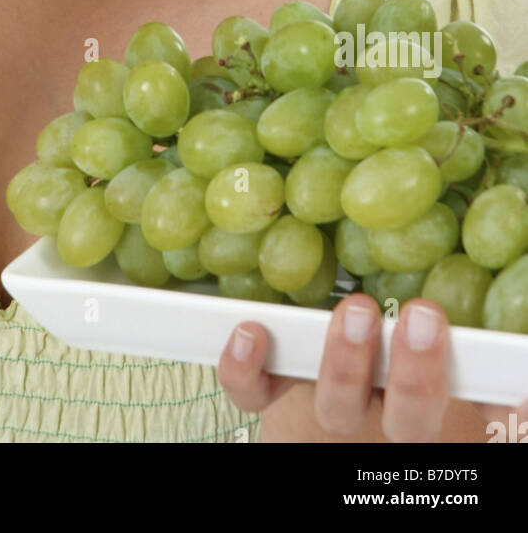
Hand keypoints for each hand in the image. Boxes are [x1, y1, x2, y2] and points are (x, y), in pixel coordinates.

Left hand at [217, 293, 527, 441]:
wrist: (341, 432)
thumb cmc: (402, 404)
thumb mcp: (460, 400)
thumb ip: (487, 387)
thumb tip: (520, 382)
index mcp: (430, 427)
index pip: (461, 418)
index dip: (472, 395)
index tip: (480, 359)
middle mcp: (380, 429)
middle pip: (407, 420)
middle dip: (417, 376)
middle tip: (424, 320)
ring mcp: (325, 416)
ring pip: (336, 405)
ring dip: (346, 361)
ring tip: (359, 313)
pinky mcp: (274, 401)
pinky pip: (254, 393)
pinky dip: (245, 366)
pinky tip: (250, 331)